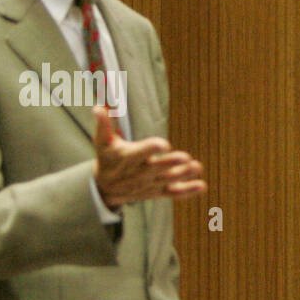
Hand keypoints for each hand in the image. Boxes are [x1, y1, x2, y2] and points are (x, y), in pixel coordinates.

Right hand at [92, 106, 206, 208]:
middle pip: (157, 168)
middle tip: (186, 157)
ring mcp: (150, 183)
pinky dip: (188, 191)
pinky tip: (202, 185)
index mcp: (128, 158)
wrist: (106, 188)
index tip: (163, 144)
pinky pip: (174, 193)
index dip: (151, 148)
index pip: (140, 153)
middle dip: (171, 163)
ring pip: (168, 180)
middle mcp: (140, 172)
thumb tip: (98, 107)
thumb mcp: (102, 142)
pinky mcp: (158, 191)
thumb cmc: (107, 158)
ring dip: (184, 175)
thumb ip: (103, 124)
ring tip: (198, 167)